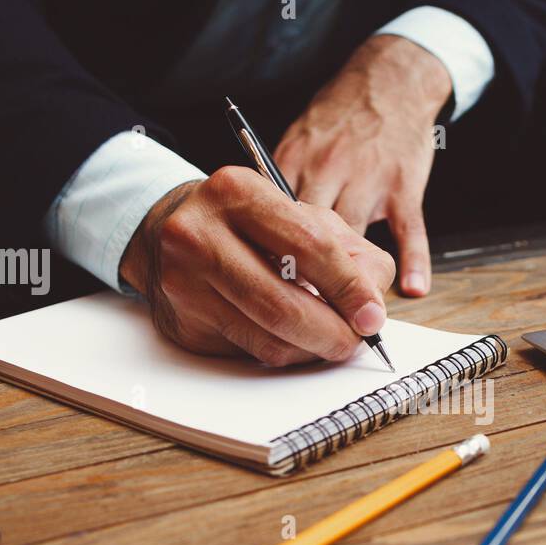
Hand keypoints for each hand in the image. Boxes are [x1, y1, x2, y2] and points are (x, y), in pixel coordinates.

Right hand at [118, 166, 395, 365]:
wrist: (173, 231)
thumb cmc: (251, 225)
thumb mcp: (303, 217)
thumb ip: (352, 254)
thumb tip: (371, 308)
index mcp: (238, 192)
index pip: (308, 246)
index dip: (349, 288)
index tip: (372, 317)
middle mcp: (200, 234)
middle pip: (282, 305)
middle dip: (331, 334)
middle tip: (354, 342)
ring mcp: (183, 282)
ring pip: (265, 339)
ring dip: (310, 350)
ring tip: (328, 340)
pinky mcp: (182, 322)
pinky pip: (247, 352)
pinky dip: (282, 353)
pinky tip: (292, 339)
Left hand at [274, 35, 451, 296]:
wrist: (388, 80)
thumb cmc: (336, 120)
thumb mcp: (295, 144)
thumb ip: (278, 191)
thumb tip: (255, 241)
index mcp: (293, 162)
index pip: (271, 222)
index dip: (267, 264)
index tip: (262, 299)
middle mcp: (327, 171)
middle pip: (309, 238)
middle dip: (303, 281)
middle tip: (302, 322)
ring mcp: (369, 179)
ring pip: (355, 238)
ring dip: (349, 280)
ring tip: (347, 319)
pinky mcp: (404, 185)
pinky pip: (409, 229)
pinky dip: (413, 261)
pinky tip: (411, 290)